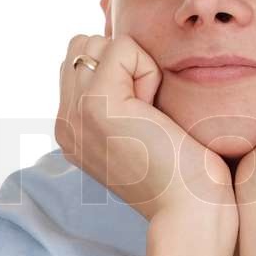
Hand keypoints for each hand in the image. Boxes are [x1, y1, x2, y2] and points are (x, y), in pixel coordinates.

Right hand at [56, 34, 238, 225]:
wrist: (191, 212)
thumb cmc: (183, 174)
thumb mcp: (137, 133)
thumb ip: (118, 100)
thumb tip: (118, 53)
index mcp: (70, 130)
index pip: (77, 62)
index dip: (119, 71)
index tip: (142, 117)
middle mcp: (64, 122)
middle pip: (81, 46)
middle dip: (121, 62)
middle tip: (148, 109)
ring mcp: (73, 114)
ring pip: (96, 43)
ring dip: (134, 65)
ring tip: (150, 110)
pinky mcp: (96, 105)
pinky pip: (121, 47)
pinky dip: (148, 69)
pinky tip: (156, 109)